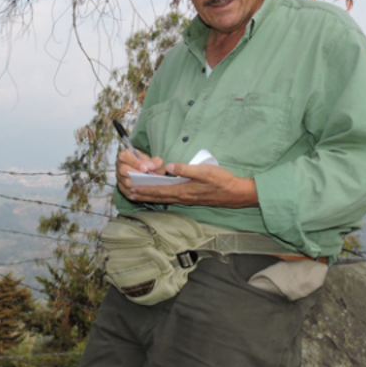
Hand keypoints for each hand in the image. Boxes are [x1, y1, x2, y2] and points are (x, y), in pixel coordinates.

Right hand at [116, 147, 164, 200]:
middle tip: (145, 177)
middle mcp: (120, 165)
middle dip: (135, 174)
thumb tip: (151, 166)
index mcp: (126, 155)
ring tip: (146, 184)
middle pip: (122, 169)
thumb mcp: (156, 162)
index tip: (145, 168)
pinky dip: (135, 192)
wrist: (150, 175)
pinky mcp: (122, 187)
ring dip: (136, 184)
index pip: (124, 156)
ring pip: (124, 182)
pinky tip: (143, 191)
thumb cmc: (151, 166)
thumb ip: (156, 162)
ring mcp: (119, 177)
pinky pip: (126, 191)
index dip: (134, 162)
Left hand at [123, 162, 258, 207]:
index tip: (133, 189)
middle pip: (159, 197)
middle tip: (129, 194)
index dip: (145, 190)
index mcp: (183, 191)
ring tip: (139, 195)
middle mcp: (183, 197)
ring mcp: (187, 199)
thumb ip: (186, 169)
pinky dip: (162, 196)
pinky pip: (172, 198)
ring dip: (151, 196)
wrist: (236, 193)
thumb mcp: (204, 171)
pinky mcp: (191, 198)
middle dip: (144, 195)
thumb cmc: (221, 181)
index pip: (160, 190)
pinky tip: (159, 194)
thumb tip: (168, 167)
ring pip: (165, 198)